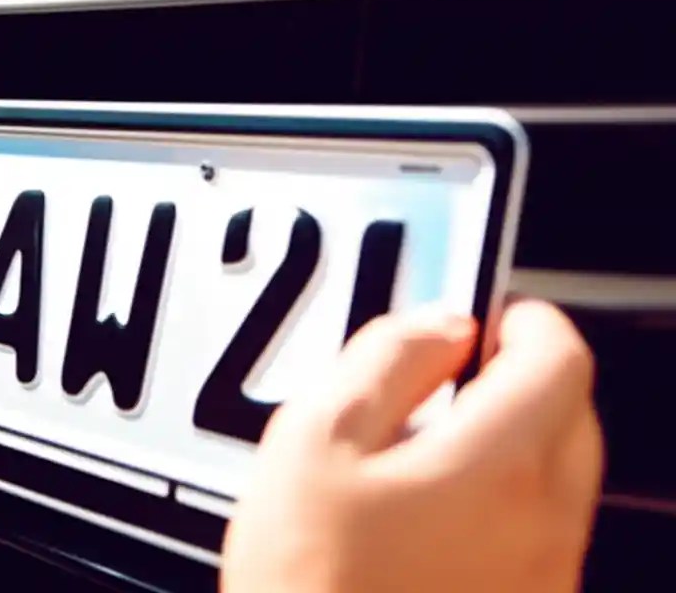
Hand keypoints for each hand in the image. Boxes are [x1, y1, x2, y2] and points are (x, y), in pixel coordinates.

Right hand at [221, 301, 602, 592]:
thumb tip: (435, 325)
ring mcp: (544, 577)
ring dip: (510, 443)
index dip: (522, 318)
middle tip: (451, 375)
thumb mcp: (314, 441)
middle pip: (571, 415)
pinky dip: (500, 507)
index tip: (489, 314)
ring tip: (422, 454)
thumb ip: (384, 360)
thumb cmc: (309, 583)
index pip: (558, 356)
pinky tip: (425, 524)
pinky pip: (536, 537)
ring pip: (557, 479)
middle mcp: (544, 523)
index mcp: (500, 465)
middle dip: (521, 378)